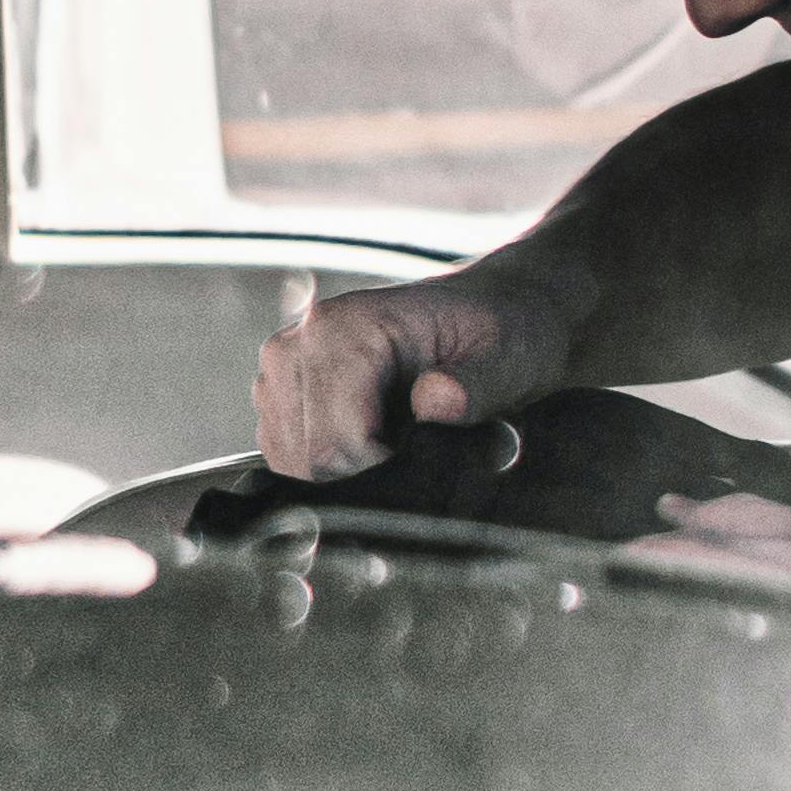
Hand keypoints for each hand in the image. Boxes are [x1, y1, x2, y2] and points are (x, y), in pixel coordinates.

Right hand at [253, 263, 581, 480]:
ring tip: (398, 443)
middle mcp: (300, 343)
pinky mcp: (282, 394)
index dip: (382, 472)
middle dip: (365, 475)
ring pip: (293, 462)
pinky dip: (330, 468)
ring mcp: (284, 369)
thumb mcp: (508, 357)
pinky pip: (288, 456)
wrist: (491, 316)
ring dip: (348, 473)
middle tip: (420, 454)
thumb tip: (435, 400)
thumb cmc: (500, 336)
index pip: (334, 441)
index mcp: (346, 325)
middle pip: (309, 458)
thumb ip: (476, 383)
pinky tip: (374, 443)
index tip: (428, 464)